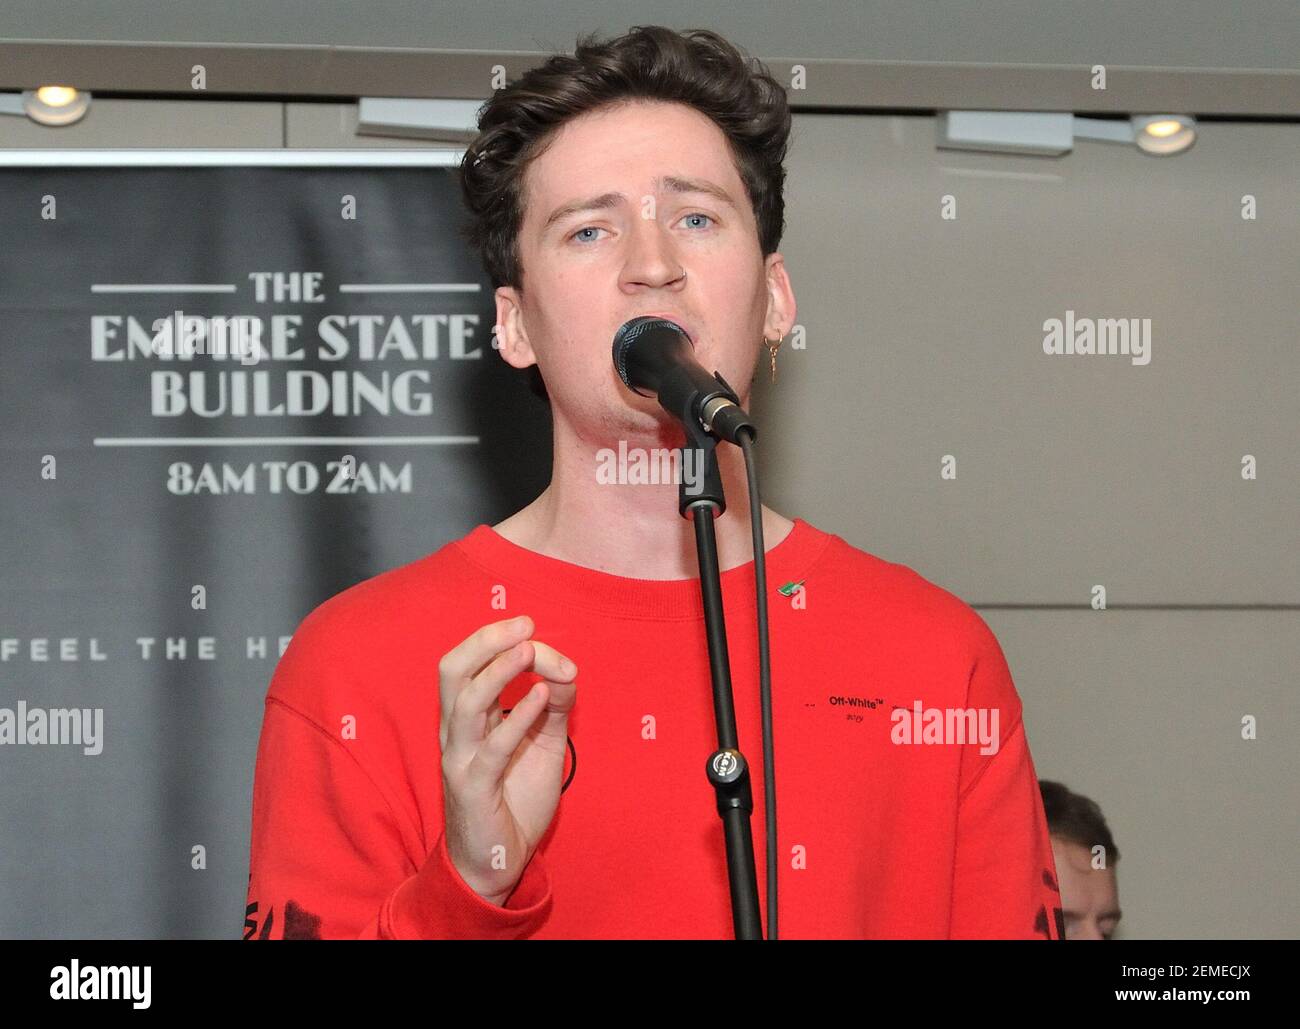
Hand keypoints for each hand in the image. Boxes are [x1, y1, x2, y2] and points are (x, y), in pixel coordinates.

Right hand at [437, 615, 577, 903]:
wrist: (497, 861)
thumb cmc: (514, 798)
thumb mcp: (542, 743)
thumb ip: (555, 707)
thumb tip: (568, 671)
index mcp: (467, 716)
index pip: (473, 662)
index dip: (504, 641)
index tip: (540, 633)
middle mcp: (456, 731)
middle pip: (452, 670)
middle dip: (486, 640)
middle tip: (524, 624)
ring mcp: (460, 758)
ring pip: (465, 702)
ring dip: (498, 670)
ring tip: (529, 650)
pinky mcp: (473, 788)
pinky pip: (492, 747)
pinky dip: (518, 717)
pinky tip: (542, 698)